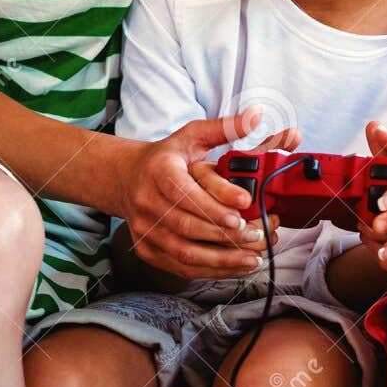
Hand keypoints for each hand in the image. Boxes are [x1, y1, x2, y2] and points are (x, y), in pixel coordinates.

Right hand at [110, 109, 298, 278]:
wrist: (127, 179)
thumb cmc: (168, 157)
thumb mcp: (193, 135)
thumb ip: (226, 127)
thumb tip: (257, 116)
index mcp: (159, 171)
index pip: (185, 192)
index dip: (215, 203)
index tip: (244, 206)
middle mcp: (148, 202)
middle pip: (188, 226)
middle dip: (227, 234)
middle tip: (259, 234)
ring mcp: (145, 229)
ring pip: (185, 252)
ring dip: (223, 258)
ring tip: (254, 255)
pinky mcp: (147, 249)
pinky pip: (181, 267)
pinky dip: (211, 270)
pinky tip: (235, 265)